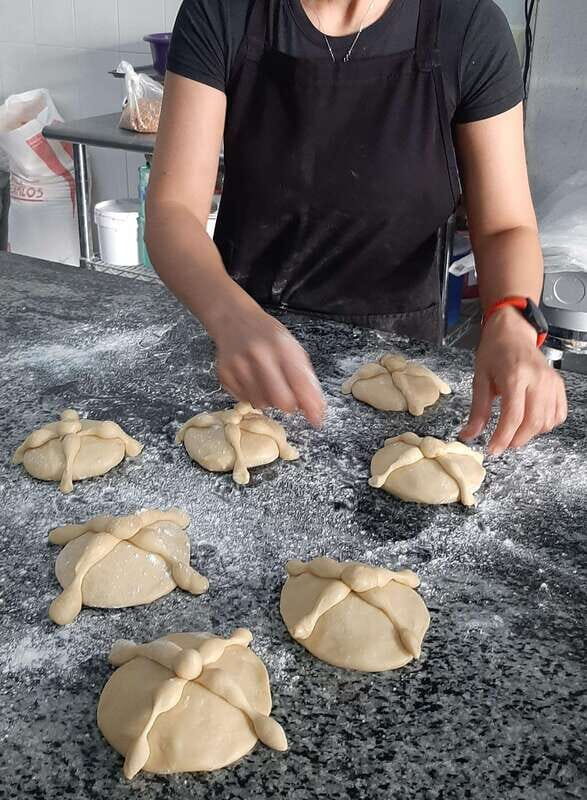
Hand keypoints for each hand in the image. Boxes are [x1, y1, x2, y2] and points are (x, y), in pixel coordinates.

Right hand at [210, 304, 325, 425]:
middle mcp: (259, 355)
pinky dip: (253, 396)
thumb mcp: (292, 348)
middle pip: (280, 400)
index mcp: (281, 346)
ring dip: (269, 400)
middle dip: (289, 405)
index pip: (300, 383)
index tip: (317, 419)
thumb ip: (305, 378)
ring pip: (262, 403)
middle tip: (289, 399)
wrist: (234, 320)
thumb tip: (315, 410)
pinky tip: (253, 380)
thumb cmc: (268, 336)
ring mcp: (238, 365)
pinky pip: (245, 400)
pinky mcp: (224, 374)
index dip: (311, 404)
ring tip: (268, 383)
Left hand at [460, 306, 566, 453]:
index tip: (492, 449)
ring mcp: (551, 382)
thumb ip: (478, 410)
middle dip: (516, 440)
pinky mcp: (558, 384)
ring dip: (530, 434)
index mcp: (515, 376)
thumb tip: (469, 435)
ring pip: (547, 422)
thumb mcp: (479, 379)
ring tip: (513, 431)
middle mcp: (537, 380)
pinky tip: (530, 421)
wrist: (512, 331)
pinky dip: (545, 425)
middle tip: (502, 444)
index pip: (513, 417)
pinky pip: (558, 414)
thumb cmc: (494, 351)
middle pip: (532, 423)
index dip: (502, 438)